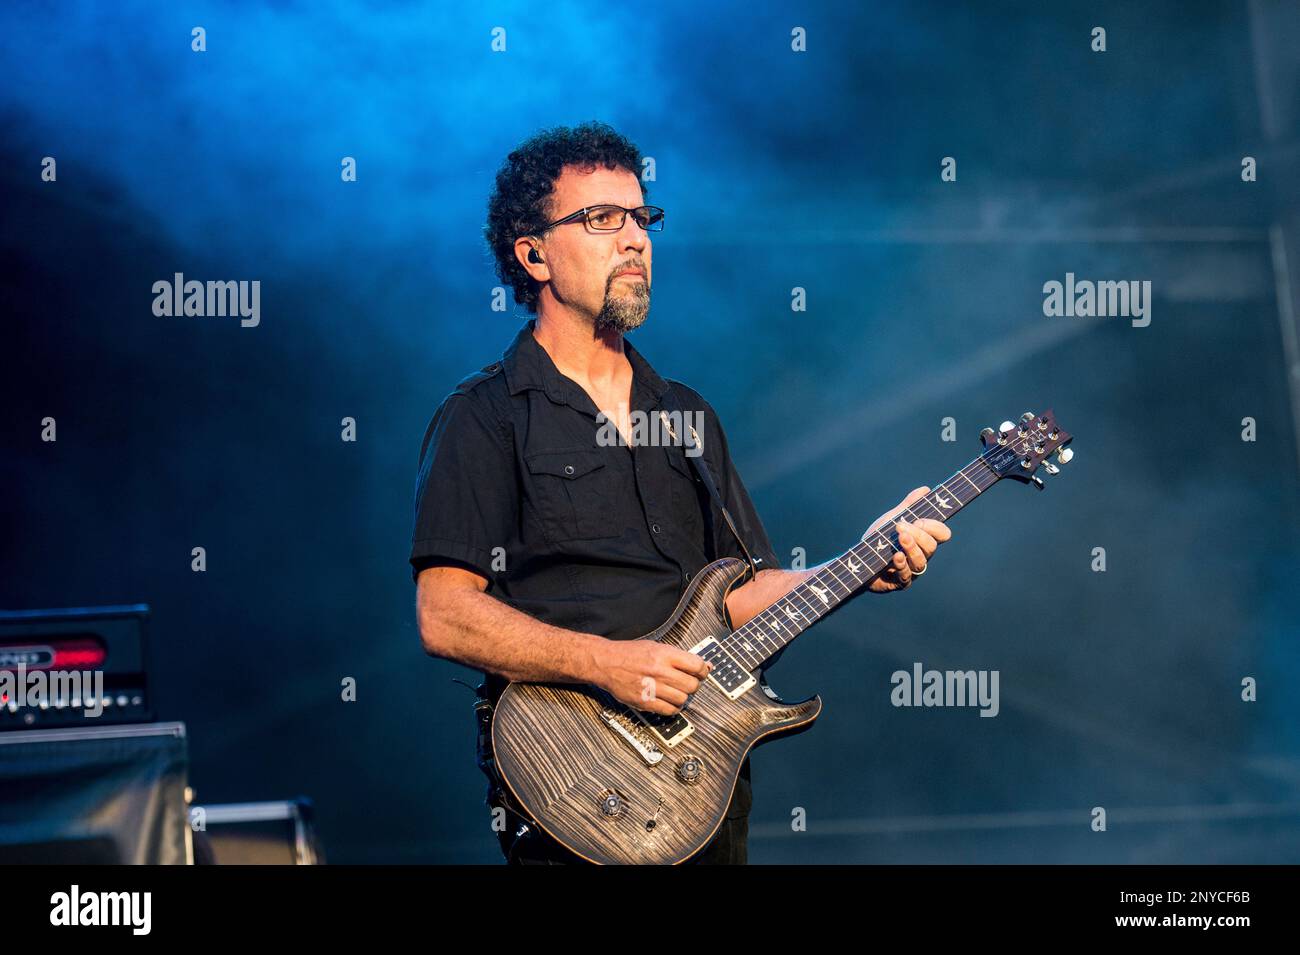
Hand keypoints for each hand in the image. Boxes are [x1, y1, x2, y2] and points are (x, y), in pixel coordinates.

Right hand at [593, 639, 711, 715]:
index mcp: (664, 654)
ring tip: (677, 692)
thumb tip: (706, 666)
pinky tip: (670, 701)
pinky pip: (669, 710)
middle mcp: (659, 671)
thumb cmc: (630, 653)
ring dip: (683, 697)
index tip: (702, 672)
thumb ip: (679, 656)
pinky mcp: (644, 701)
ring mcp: (651, 687)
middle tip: (689, 683)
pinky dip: (674, 708)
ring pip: (682, 699)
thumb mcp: (656, 646)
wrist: (605, 662)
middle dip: (694, 685)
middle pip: (692, 685)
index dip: (703, 671)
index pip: (696, 666)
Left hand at [866, 486, 952, 593]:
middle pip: (931, 547)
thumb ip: (908, 506)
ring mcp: (912, 570)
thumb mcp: (891, 519)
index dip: (935, 527)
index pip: (941, 534)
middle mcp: (921, 555)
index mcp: (923, 539)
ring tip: (900, 538)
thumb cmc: (878, 539)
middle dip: (918, 535)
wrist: (856, 560)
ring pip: (921, 562)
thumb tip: (925, 489)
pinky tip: (896, 557)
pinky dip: (902, 565)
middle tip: (901, 526)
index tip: (920, 519)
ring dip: (911, 548)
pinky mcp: (900, 582)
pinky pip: (906, 576)